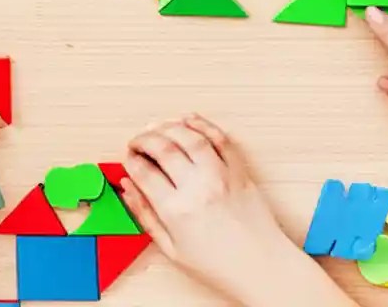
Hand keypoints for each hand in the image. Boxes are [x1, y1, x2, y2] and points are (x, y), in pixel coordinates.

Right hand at [121, 116, 357, 306]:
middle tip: (138, 140)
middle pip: (163, 148)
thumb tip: (127, 188)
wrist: (260, 265)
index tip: (128, 157)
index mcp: (176, 210)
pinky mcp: (239, 170)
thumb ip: (145, 215)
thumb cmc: (218, 263)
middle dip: (144, 138)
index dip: (130, 159)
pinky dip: (203, 125)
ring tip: (158, 127)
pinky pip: (221, 138)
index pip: (144, 172)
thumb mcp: (171, 249)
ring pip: (190, 136)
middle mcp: (198, 188)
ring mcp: (221, 175)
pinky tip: (189, 120)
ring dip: (169, 126)